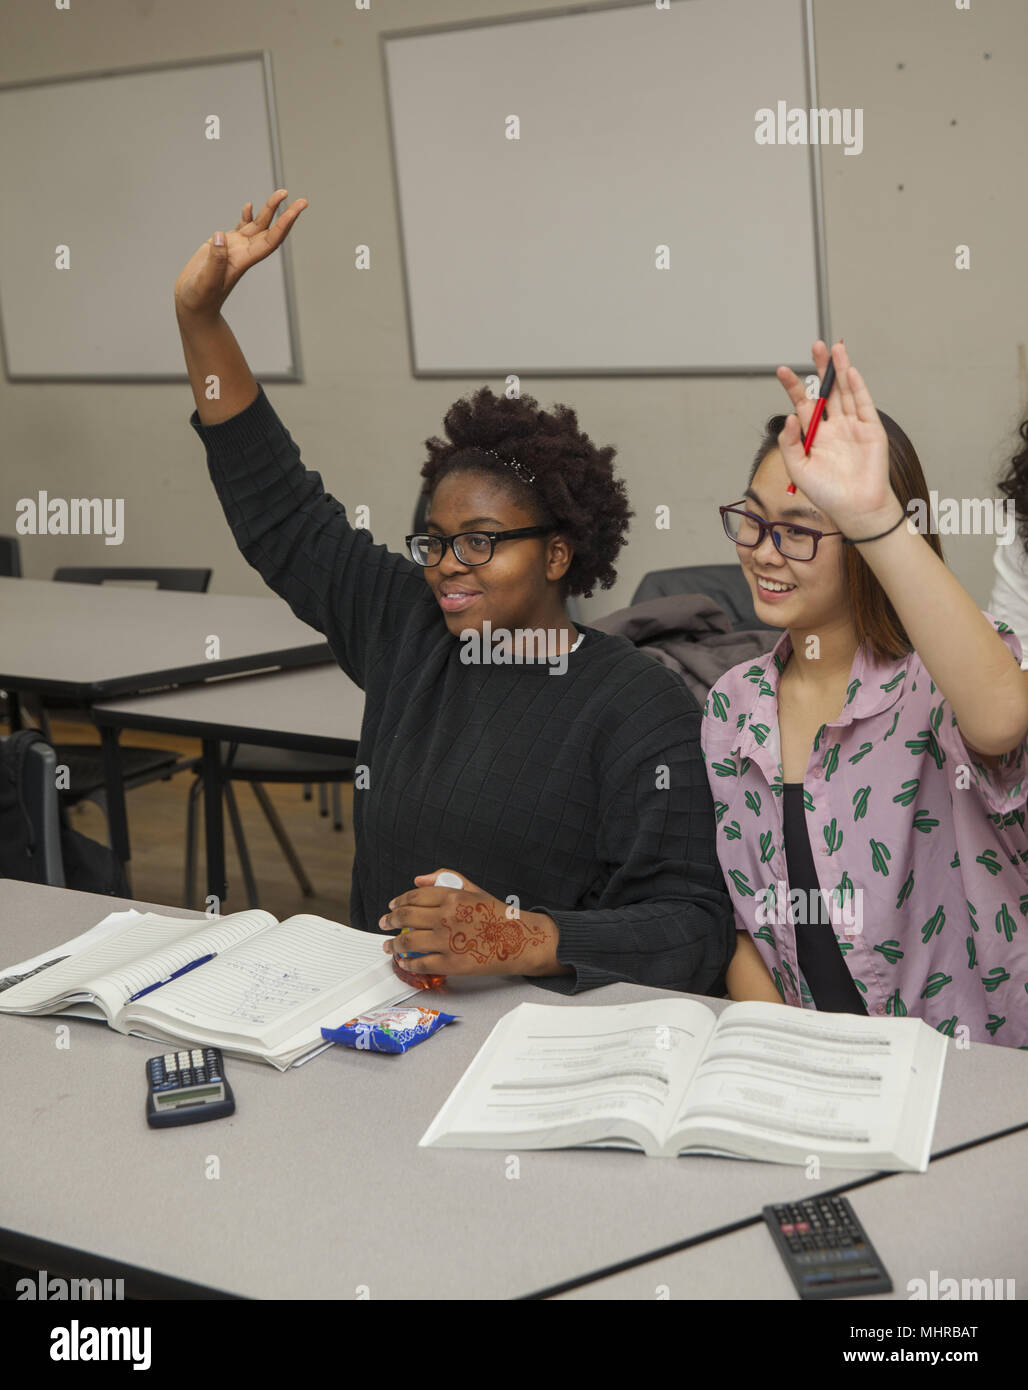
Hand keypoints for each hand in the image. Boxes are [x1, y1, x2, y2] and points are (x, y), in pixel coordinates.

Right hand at [173, 189, 306, 319]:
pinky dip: (246, 217)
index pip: (270, 239)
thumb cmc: (199, 299)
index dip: (284, 223)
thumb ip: (215, 260)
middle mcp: (244, 253)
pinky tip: (249, 206)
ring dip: (269, 210)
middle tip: (300, 199)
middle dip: (285, 214)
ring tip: (281, 193)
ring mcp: (235, 249)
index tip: (295, 209)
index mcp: (244, 260)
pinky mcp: (224, 247)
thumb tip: (220, 237)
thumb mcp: (206, 281)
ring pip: (257, 226)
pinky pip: (241, 229)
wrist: (194, 307)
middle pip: (270, 230)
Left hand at [378, 869, 553, 976]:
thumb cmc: (498, 916)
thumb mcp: (474, 889)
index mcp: (452, 896)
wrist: (519, 941)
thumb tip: (418, 880)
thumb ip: (445, 879)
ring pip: (408, 942)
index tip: (392, 906)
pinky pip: (420, 963)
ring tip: (389, 945)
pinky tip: (405, 962)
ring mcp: (447, 941)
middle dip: (390, 920)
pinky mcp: (450, 964)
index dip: (399, 901)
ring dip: (393, 944)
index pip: (414, 896)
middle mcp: (446, 917)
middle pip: (406, 917)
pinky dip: (408, 963)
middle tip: (384, 923)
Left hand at [775, 340, 900, 536]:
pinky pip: (863, 404)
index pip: (803, 404)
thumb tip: (790, 417)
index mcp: (814, 435)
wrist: (855, 508)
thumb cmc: (826, 493)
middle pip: (827, 390)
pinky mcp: (871, 429)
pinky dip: (857, 387)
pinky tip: (849, 371)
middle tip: (815, 345)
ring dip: (840, 369)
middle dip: (821, 369)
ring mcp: (854, 425)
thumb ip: (790, 444)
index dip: (794, 387)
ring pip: (846, 391)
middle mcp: (834, 426)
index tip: (782, 370)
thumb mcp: (798, 469)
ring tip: (834, 348)